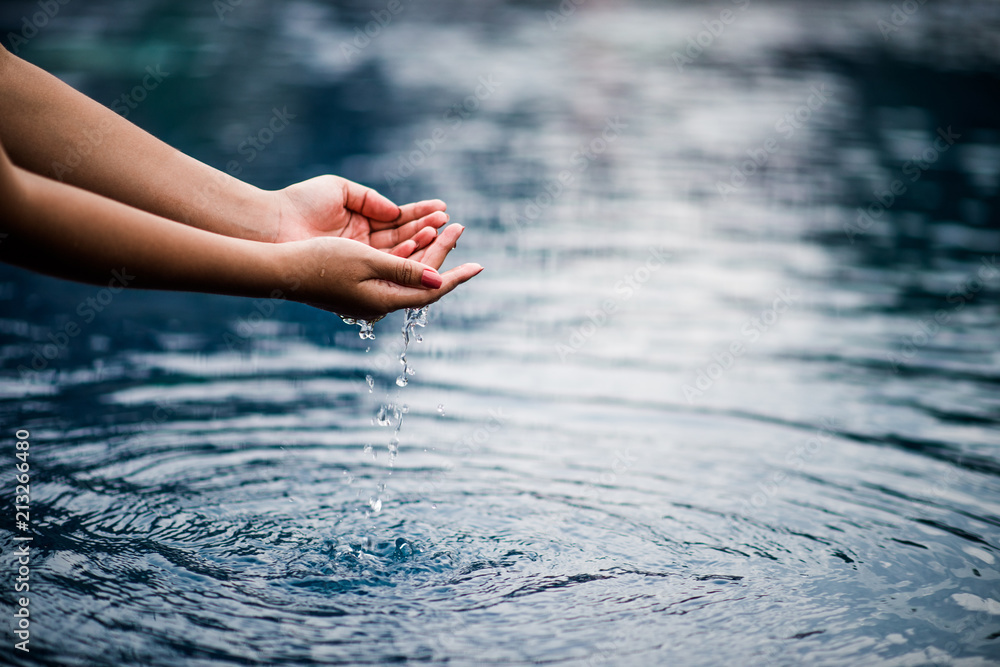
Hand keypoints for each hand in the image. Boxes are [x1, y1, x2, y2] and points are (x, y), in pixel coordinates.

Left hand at [274, 175, 449, 257]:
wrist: (271, 226)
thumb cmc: (300, 204)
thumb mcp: (340, 191)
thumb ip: (371, 200)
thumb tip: (398, 212)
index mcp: (361, 224)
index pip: (400, 222)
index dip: (423, 217)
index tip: (445, 210)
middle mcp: (364, 247)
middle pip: (406, 242)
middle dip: (431, 234)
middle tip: (455, 226)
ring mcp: (360, 262)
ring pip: (401, 255)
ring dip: (424, 245)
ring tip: (443, 232)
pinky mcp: (353, 273)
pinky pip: (387, 266)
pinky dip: (406, 255)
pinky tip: (422, 242)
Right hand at [283, 236, 482, 320]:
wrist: (279, 269)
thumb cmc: (320, 261)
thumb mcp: (366, 261)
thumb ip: (403, 270)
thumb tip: (438, 280)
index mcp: (385, 300)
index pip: (432, 290)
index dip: (457, 277)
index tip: (480, 265)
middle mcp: (379, 304)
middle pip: (422, 280)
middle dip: (443, 254)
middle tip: (459, 228)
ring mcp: (368, 298)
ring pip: (408, 276)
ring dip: (427, 253)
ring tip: (443, 230)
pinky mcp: (357, 289)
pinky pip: (392, 274)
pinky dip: (407, 257)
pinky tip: (414, 244)